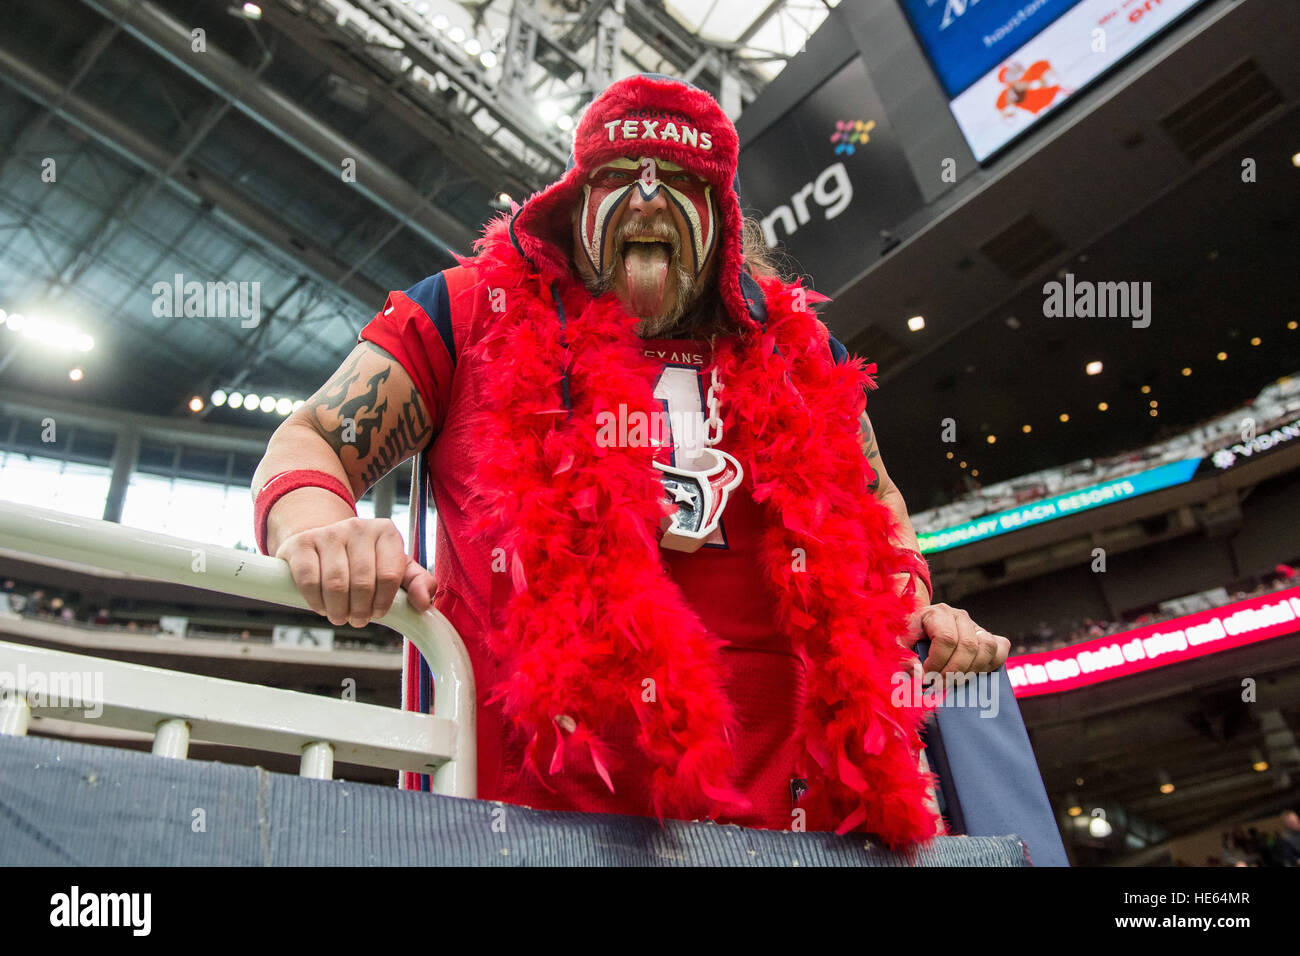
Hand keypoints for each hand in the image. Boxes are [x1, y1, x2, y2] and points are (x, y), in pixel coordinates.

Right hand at [275, 516, 437, 626]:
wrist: (324, 543)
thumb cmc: (366, 561)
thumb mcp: (397, 568)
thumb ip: (418, 583)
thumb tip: (423, 602)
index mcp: (386, 532)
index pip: (390, 575)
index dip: (383, 602)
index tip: (378, 612)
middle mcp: (359, 527)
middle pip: (363, 583)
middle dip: (360, 611)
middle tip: (357, 619)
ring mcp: (329, 533)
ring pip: (336, 584)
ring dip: (338, 610)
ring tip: (340, 615)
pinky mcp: (301, 543)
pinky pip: (309, 580)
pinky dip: (316, 601)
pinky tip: (322, 606)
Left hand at [906, 602, 1009, 677]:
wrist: (918, 631)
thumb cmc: (907, 640)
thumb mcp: (898, 648)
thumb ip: (904, 660)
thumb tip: (919, 674)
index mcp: (936, 613)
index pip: (945, 638)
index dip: (937, 663)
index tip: (926, 677)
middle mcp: (958, 616)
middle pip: (968, 646)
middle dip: (954, 671)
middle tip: (940, 685)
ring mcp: (975, 625)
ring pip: (987, 647)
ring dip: (973, 670)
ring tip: (955, 681)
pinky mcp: (987, 636)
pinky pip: (1000, 648)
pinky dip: (991, 665)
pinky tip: (974, 674)